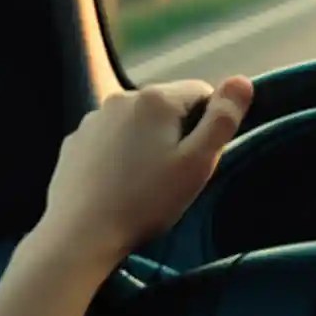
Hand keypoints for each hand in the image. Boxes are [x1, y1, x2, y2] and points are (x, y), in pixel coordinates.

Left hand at [35, 76, 253, 268]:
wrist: (78, 236)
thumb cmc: (147, 200)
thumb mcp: (198, 163)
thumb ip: (223, 119)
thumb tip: (242, 80)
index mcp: (157, 98)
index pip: (203, 93)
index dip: (209, 124)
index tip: (200, 158)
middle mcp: (122, 98)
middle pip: (168, 107)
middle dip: (177, 132)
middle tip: (175, 174)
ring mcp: (92, 119)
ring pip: (137, 122)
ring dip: (147, 141)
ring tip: (144, 182)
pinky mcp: (73, 142)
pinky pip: (110, 138)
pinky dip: (119, 153)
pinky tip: (117, 184)